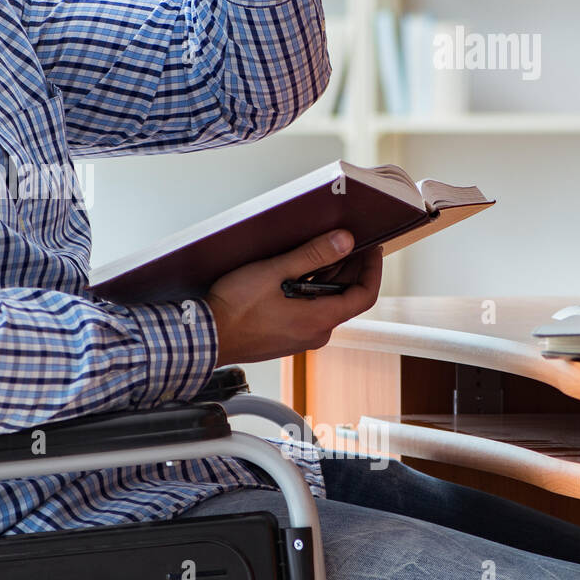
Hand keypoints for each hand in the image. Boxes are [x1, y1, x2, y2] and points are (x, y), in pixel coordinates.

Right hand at [203, 231, 382, 366]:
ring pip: (326, 303)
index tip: (372, 247)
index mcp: (320, 320)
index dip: (372, 269)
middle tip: (345, 241)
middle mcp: (315, 333)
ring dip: (327, 278)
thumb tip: (344, 241)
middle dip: (349, 268)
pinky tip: (297, 274)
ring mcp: (300, 338)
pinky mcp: (286, 337)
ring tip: (319, 251)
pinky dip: (311, 291)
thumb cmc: (235, 308)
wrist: (207, 336)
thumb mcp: (276, 272)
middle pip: (345, 298)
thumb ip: (313, 255)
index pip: (364, 295)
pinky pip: (309, 311)